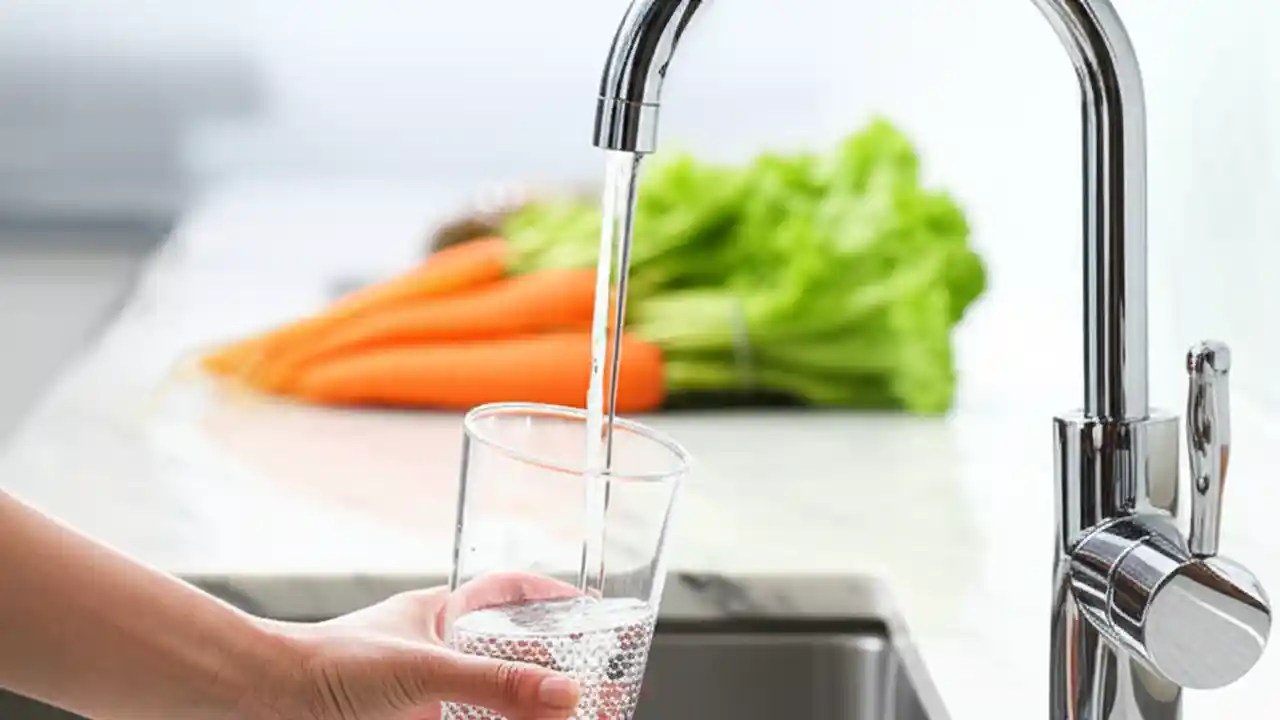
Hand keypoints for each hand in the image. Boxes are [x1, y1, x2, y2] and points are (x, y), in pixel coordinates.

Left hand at [264, 576, 581, 719]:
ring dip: (527, 711)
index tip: (590, 609)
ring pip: (492, 700)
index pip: (507, 590)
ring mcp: (426, 694)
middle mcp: (438, 652)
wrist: (265, 703)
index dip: (549, 594)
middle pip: (510, 654)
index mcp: (441, 615)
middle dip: (552, 673)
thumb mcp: (426, 668)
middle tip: (592, 694)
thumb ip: (496, 684)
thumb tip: (565, 695)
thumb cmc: (330, 666)